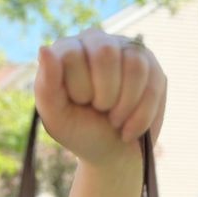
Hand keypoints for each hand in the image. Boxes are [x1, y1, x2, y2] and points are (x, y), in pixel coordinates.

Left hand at [34, 27, 166, 165]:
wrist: (111, 155)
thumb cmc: (80, 133)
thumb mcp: (57, 118)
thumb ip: (47, 86)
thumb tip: (44, 49)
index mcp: (67, 50)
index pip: (74, 54)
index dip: (80, 89)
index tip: (79, 106)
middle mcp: (96, 41)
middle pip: (106, 52)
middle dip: (104, 96)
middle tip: (99, 111)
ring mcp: (125, 49)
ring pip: (134, 65)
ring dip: (124, 106)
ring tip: (115, 120)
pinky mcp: (150, 65)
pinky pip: (153, 83)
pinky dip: (141, 115)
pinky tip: (131, 127)